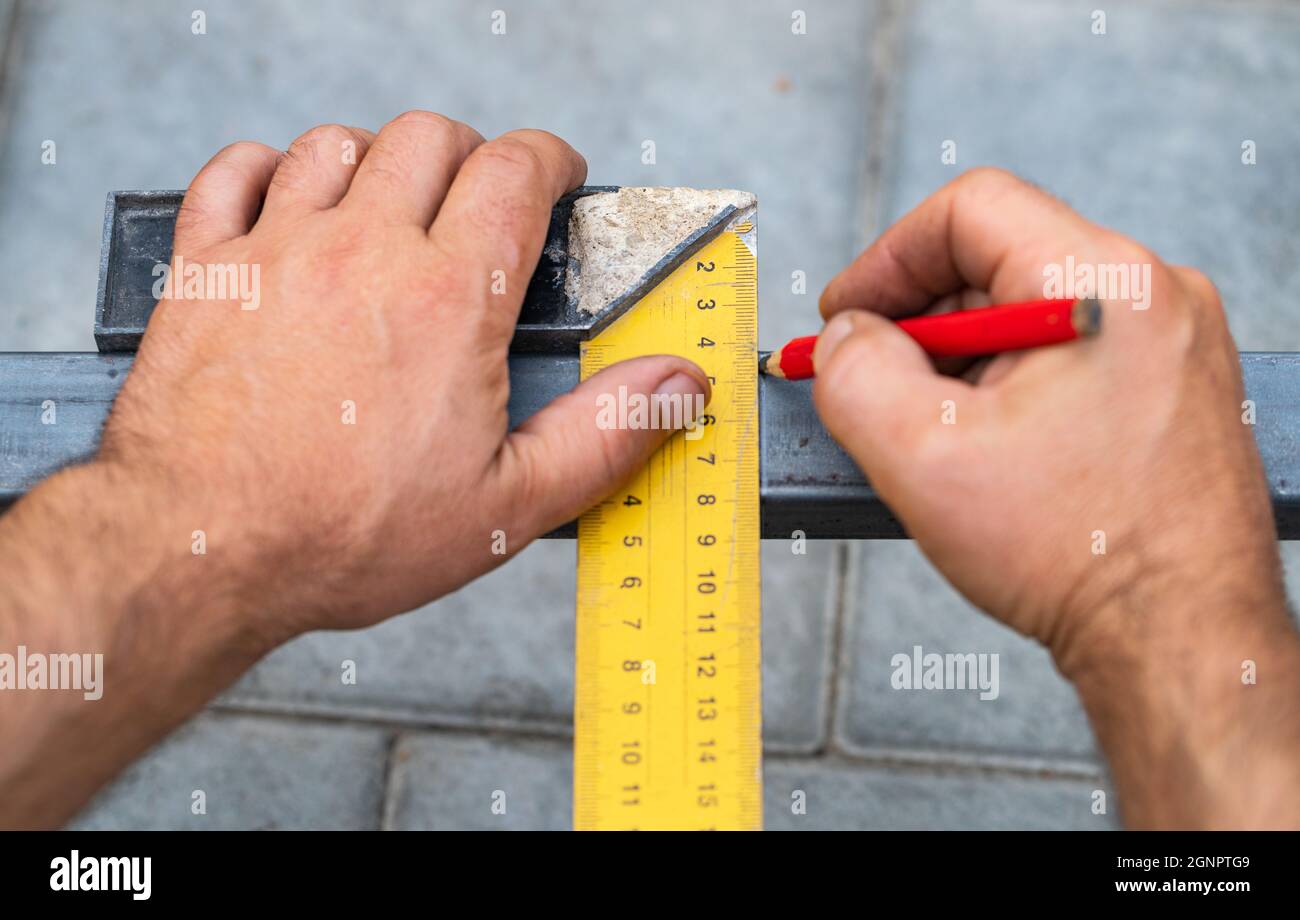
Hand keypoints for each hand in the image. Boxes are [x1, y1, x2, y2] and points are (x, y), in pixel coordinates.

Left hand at [99, 112, 707, 641]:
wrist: (197, 549)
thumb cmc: (343, 536)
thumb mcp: (506, 508)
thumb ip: (605, 435)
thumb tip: (678, 386)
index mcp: (449, 302)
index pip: (516, 172)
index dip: (551, 160)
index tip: (557, 178)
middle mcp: (364, 254)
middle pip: (432, 138)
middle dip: (473, 156)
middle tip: (481, 203)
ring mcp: (278, 252)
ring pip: (340, 144)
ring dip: (380, 161)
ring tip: (392, 209)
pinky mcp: (208, 270)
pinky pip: (237, 171)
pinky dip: (271, 170)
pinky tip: (291, 204)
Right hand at [811, 168, 1299, 826]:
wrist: (1179, 638)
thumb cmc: (1079, 554)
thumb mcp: (921, 456)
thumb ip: (853, 373)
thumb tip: (842, 337)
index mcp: (1104, 284)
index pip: (971, 210)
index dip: (887, 258)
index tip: (846, 314)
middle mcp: (1155, 296)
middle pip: (999, 259)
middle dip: (917, 317)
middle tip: (870, 382)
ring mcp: (1173, 343)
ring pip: (1029, 310)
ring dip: (959, 358)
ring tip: (930, 431)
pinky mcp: (1173, 388)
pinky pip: (1065, 353)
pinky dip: (1007, 385)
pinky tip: (984, 446)